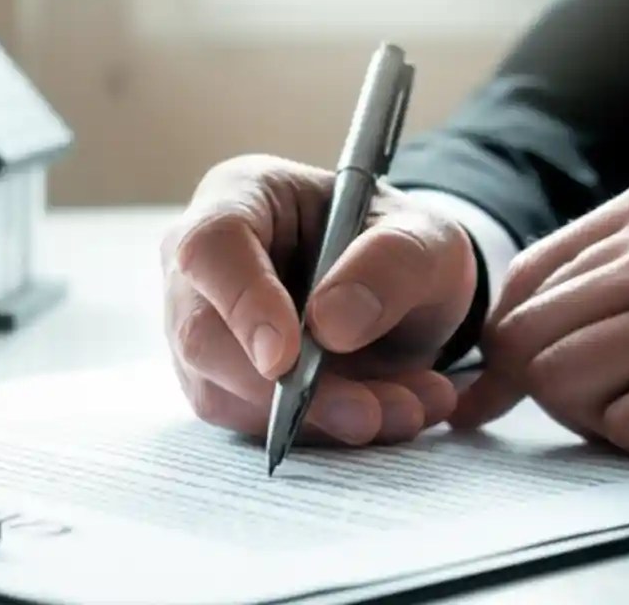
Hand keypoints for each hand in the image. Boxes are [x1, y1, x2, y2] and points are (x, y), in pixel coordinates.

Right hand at [160, 155, 476, 445]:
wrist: (404, 295)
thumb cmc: (400, 248)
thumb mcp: (428, 238)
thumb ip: (392, 266)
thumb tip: (330, 327)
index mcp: (241, 195)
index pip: (210, 247)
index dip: (241, 303)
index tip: (288, 359)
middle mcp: (203, 266)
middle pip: (200, 335)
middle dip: (284, 389)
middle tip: (369, 413)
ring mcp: (204, 328)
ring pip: (224, 394)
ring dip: (316, 419)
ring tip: (404, 409)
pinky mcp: (222, 384)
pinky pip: (251, 425)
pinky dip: (322, 432)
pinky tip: (383, 413)